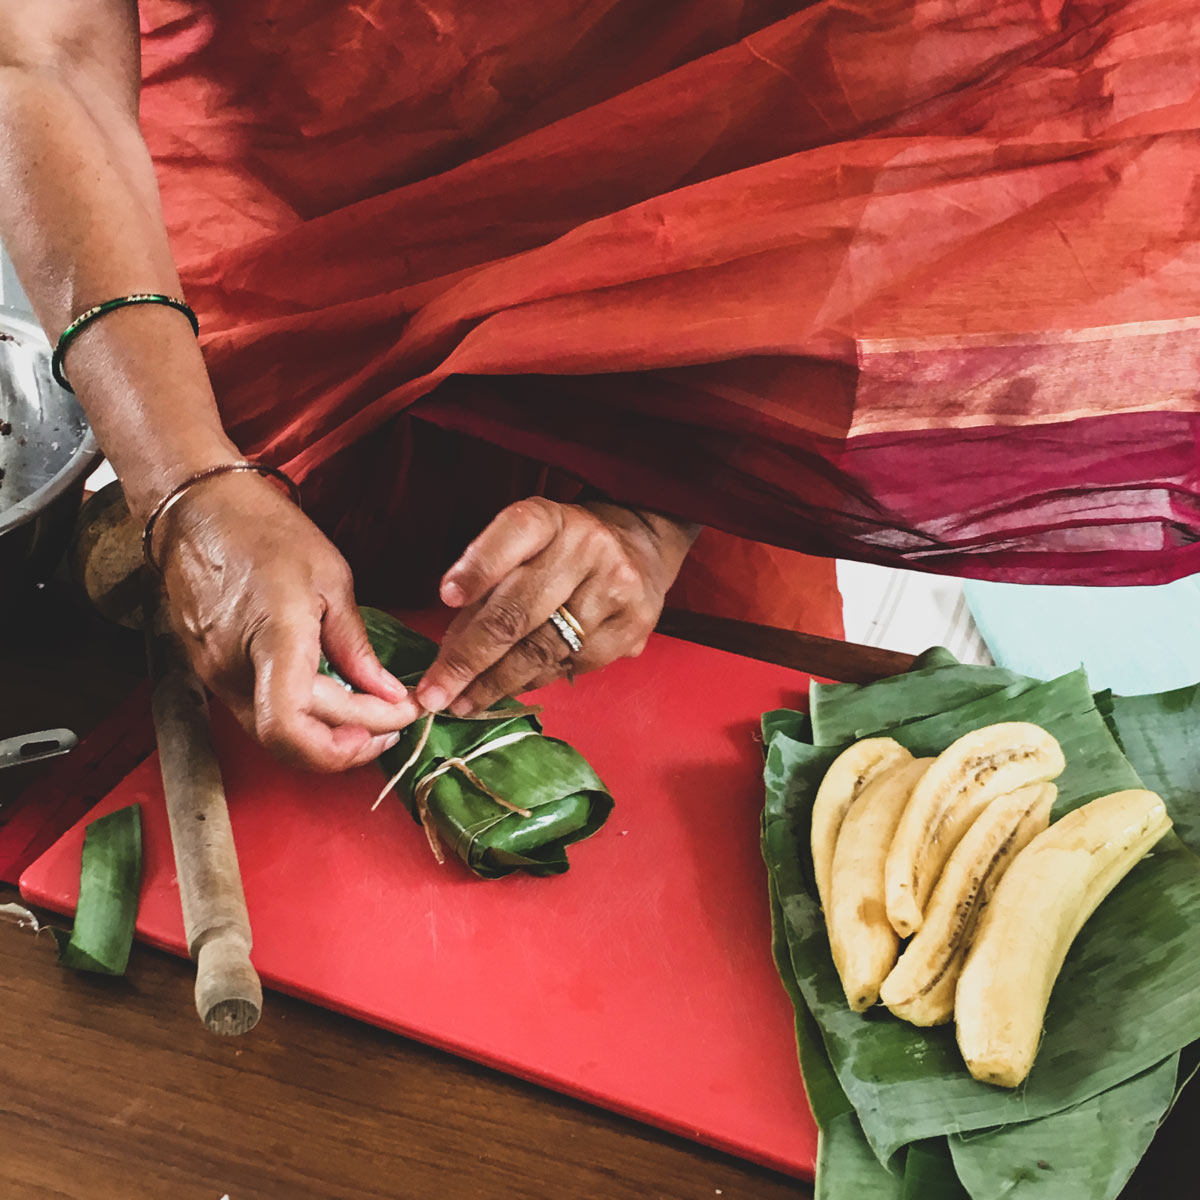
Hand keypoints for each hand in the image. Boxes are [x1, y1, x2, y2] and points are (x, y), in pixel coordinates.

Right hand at [156, 472, 421, 770]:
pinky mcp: (210, 672)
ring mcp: (215, 674)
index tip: (391, 723)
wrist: (195, 509)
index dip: (345, 746)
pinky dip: (303, 717)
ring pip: (276, 733)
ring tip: (372, 714)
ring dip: (328, 735)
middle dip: (354, 740)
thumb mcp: (331, 579)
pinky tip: (333, 698)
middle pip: (293, 740)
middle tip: (396, 721)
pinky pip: (260, 711)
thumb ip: (355, 646)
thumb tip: (386, 692)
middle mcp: (234, 668)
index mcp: (272, 639)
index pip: (291, 730)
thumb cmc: (263, 530)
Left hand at [415, 496, 698, 715]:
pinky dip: (532, 681)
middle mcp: (587, 548)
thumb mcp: (526, 543)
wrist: (642, 549)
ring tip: (462, 703)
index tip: (445, 597)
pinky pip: (568, 666)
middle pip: (519, 611)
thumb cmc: (563, 549)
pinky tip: (508, 689)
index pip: (514, 533)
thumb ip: (490, 583)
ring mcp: (615, 590)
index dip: (479, 566)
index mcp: (551, 518)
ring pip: (541, 649)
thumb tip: (450, 649)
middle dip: (469, 658)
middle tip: (434, 694)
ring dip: (495, 683)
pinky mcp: (631, 629)